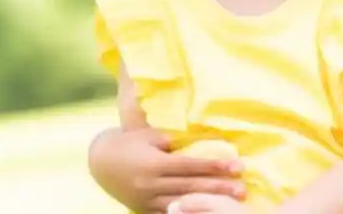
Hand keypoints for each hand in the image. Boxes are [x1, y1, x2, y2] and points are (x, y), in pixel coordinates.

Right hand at [88, 127, 244, 213]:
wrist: (100, 162)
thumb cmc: (130, 142)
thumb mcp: (150, 136)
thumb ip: (174, 140)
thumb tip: (201, 140)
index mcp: (153, 164)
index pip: (190, 166)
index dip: (214, 166)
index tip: (237, 166)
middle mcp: (150, 185)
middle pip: (191, 187)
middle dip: (218, 188)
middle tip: (242, 189)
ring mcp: (147, 200)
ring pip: (183, 203)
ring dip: (208, 203)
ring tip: (231, 203)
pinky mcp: (144, 209)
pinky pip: (169, 213)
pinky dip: (188, 212)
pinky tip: (205, 212)